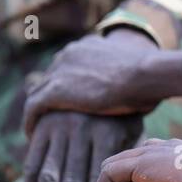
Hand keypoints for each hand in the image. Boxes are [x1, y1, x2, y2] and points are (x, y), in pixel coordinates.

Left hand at [22, 30, 181, 131]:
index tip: (66, 103)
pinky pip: (33, 107)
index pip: (67, 65)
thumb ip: (124, 75)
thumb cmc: (150, 76)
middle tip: (48, 118)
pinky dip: (31, 121)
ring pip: (38, 92)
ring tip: (37, 130)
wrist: (146, 73)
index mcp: (88, 45)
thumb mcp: (134, 69)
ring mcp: (61, 69)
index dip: (66, 85)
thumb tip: (135, 90)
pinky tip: (33, 136)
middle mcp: (70, 53)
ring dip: (36, 111)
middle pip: (50, 77)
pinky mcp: (55, 89)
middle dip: (48, 97)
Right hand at [22, 111, 141, 181]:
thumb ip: (130, 159)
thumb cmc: (125, 112)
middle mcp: (80, 133)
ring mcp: (58, 130)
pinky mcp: (41, 129)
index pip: (101, 180)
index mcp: (107, 134)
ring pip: (49, 177)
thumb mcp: (133, 129)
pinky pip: (32, 164)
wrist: (102, 75)